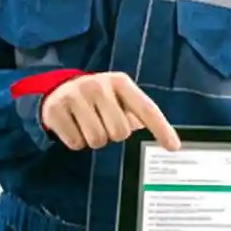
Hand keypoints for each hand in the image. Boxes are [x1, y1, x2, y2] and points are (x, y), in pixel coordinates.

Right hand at [40, 72, 179, 150]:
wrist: (58, 90)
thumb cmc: (98, 99)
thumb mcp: (118, 98)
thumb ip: (138, 114)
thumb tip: (165, 141)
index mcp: (120, 82)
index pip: (146, 108)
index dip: (161, 129)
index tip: (174, 147)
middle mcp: (98, 85)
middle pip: (119, 132)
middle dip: (112, 135)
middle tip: (103, 123)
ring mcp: (75, 95)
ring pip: (97, 140)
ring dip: (94, 140)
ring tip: (87, 125)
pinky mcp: (56, 109)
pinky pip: (76, 143)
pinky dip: (76, 142)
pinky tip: (73, 127)